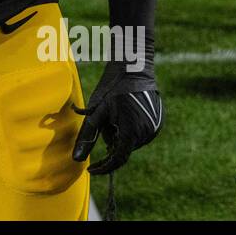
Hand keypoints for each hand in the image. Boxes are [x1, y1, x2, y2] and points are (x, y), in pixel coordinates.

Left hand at [72, 60, 163, 174]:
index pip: (118, 159)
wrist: (133, 66)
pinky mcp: (158, 122)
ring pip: (131, 141)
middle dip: (110, 139)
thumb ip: (87, 137)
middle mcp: (147, 133)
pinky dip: (129, 128)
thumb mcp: (97, 112)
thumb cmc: (112, 87)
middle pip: (123, 148)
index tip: (92, 168)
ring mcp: (155, 128)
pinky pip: (140, 133)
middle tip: (104, 119)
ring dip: (120, 133)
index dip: (104, 166)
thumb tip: (76, 159)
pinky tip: (124, 110)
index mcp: (131, 132)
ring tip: (115, 111)